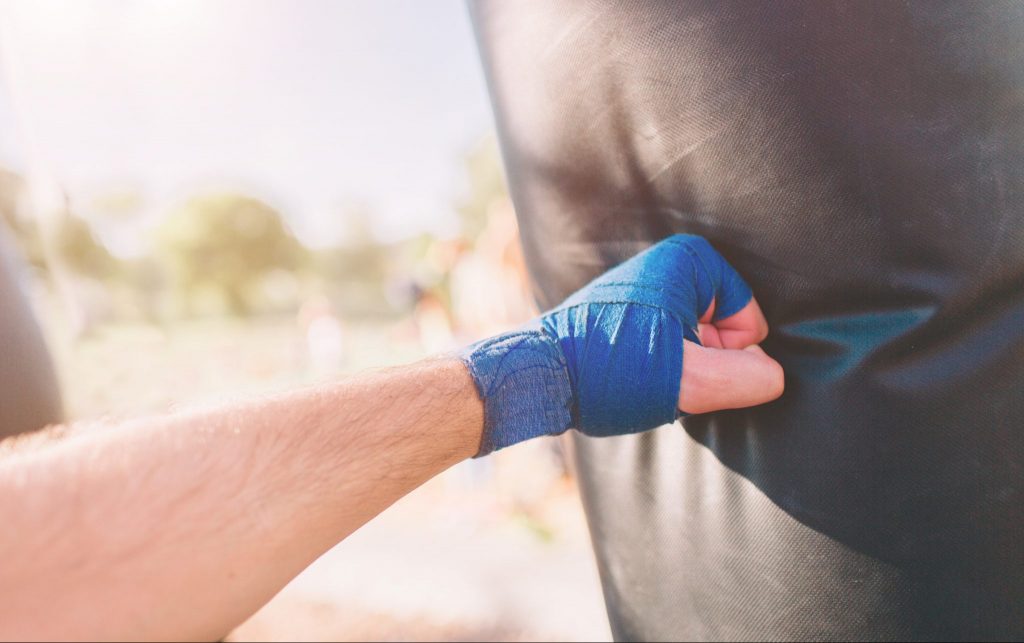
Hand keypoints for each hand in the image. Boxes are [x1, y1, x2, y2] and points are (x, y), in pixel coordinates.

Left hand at [462, 234, 783, 454]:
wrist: (540, 374)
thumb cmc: (609, 370)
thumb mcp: (686, 380)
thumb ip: (742, 378)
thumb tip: (773, 377)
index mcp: (690, 261)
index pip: (750, 323)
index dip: (728, 357)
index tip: (686, 364)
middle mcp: (668, 264)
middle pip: (724, 331)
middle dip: (705, 361)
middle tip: (664, 373)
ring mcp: (646, 288)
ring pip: (696, 341)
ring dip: (681, 367)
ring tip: (644, 375)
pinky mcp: (627, 311)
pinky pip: (668, 342)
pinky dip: (660, 364)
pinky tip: (631, 375)